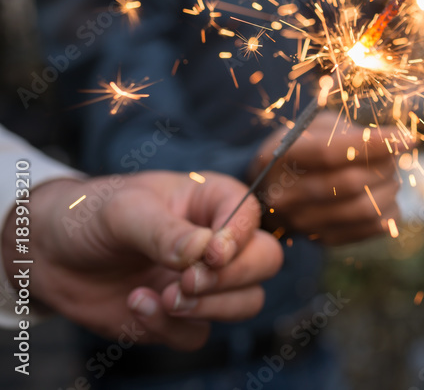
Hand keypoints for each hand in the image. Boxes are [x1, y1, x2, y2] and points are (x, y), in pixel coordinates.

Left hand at [5, 171, 281, 349]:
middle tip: (187, 282)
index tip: (209, 254)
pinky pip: (199, 335)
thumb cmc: (89, 216)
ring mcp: (204, 281)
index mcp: (212, 201)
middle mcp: (217, 241)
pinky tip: (137, 304)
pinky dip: (171, 328)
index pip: (251, 215)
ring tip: (164, 296)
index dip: (238, 238)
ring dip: (210, 308)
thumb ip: (163, 230)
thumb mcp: (122, 212)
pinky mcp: (182, 317)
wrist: (47, 254)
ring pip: (246, 302)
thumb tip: (202, 252)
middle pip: (265, 262)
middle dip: (231, 277)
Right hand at [252, 113, 401, 244]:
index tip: (408, 138)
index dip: (374, 145)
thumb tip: (390, 142)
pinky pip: (372, 228)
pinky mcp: (324, 239)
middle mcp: (286, 195)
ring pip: (366, 209)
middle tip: (392, 157)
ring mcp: (304, 223)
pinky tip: (383, 195)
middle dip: (384, 166)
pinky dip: (389, 208)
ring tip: (388, 175)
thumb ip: (347, 131)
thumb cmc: (303, 148)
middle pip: (351, 183)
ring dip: (390, 188)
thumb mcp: (315, 127)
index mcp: (280, 157)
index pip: (330, 153)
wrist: (272, 191)